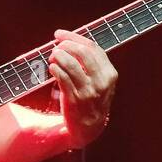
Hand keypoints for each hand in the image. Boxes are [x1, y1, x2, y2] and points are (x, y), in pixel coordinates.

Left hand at [49, 29, 118, 149]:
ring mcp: (88, 91)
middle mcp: (101, 81)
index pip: (92, 47)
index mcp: (109, 73)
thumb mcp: (99, 81)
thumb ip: (90, 63)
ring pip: (71, 64)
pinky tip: (52, 68)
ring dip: (58, 56)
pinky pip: (62, 77)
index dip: (73, 37)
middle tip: (55, 47)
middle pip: (82, 52)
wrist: (89, 127)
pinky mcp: (75, 99)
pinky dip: (55, 68)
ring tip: (52, 57)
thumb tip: (68, 41)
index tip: (59, 34)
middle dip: (65, 45)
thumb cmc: (91, 99)